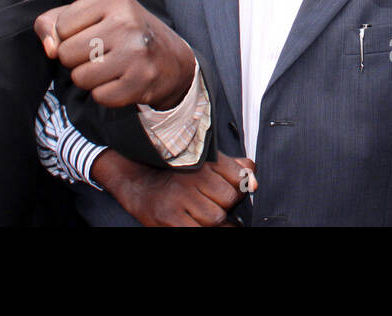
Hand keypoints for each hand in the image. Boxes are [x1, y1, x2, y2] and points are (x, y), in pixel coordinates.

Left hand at [34, 0, 195, 108]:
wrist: (173, 60)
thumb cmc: (124, 34)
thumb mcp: (94, 15)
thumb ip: (54, 22)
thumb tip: (49, 49)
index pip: (61, 26)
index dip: (70, 36)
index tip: (93, 34)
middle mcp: (127, 22)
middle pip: (67, 54)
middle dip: (78, 60)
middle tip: (101, 54)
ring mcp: (137, 52)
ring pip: (80, 78)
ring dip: (90, 79)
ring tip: (111, 68)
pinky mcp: (141, 80)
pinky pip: (99, 96)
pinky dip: (106, 93)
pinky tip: (121, 81)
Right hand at [92, 149, 255, 226]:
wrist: (138, 182)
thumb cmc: (176, 174)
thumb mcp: (205, 162)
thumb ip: (234, 168)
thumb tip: (253, 182)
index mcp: (203, 160)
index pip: (238, 176)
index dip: (239, 187)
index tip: (232, 190)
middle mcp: (192, 176)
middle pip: (229, 198)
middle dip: (226, 204)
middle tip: (213, 202)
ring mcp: (180, 198)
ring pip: (216, 217)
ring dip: (214, 219)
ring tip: (201, 212)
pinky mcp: (169, 218)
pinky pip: (199, 230)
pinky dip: (202, 229)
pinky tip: (197, 223)